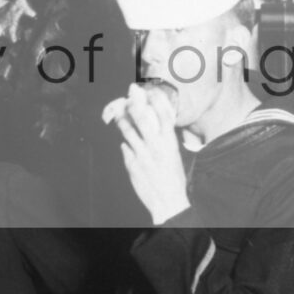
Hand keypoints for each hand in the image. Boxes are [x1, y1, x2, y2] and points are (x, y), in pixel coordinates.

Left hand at [109, 83, 190, 224]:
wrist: (168, 202)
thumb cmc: (174, 180)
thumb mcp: (174, 157)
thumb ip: (164, 143)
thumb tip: (156, 131)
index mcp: (170, 143)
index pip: (164, 116)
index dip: (157, 101)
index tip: (151, 90)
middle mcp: (156, 146)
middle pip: (143, 118)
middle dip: (135, 103)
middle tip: (130, 93)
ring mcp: (142, 155)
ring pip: (128, 131)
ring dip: (122, 119)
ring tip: (118, 112)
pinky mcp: (132, 164)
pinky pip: (125, 149)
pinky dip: (125, 144)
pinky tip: (125, 143)